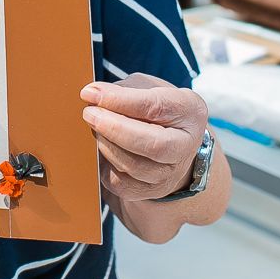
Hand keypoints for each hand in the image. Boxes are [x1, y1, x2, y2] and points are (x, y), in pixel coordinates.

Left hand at [81, 73, 206, 200]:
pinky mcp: (149, 191)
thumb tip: (93, 96)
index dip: (119, 100)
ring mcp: (170, 174)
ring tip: (93, 126)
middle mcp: (185, 146)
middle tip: (89, 113)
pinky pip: (119, 182)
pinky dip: (104, 164)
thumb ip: (124, 89)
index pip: (155, 107)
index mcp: (190, 112)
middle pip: (152, 145)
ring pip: (132, 165)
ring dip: (105, 144)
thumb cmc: (156, 110)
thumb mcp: (148, 87)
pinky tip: (102, 147)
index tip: (90, 93)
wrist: (171, 144)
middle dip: (114, 128)